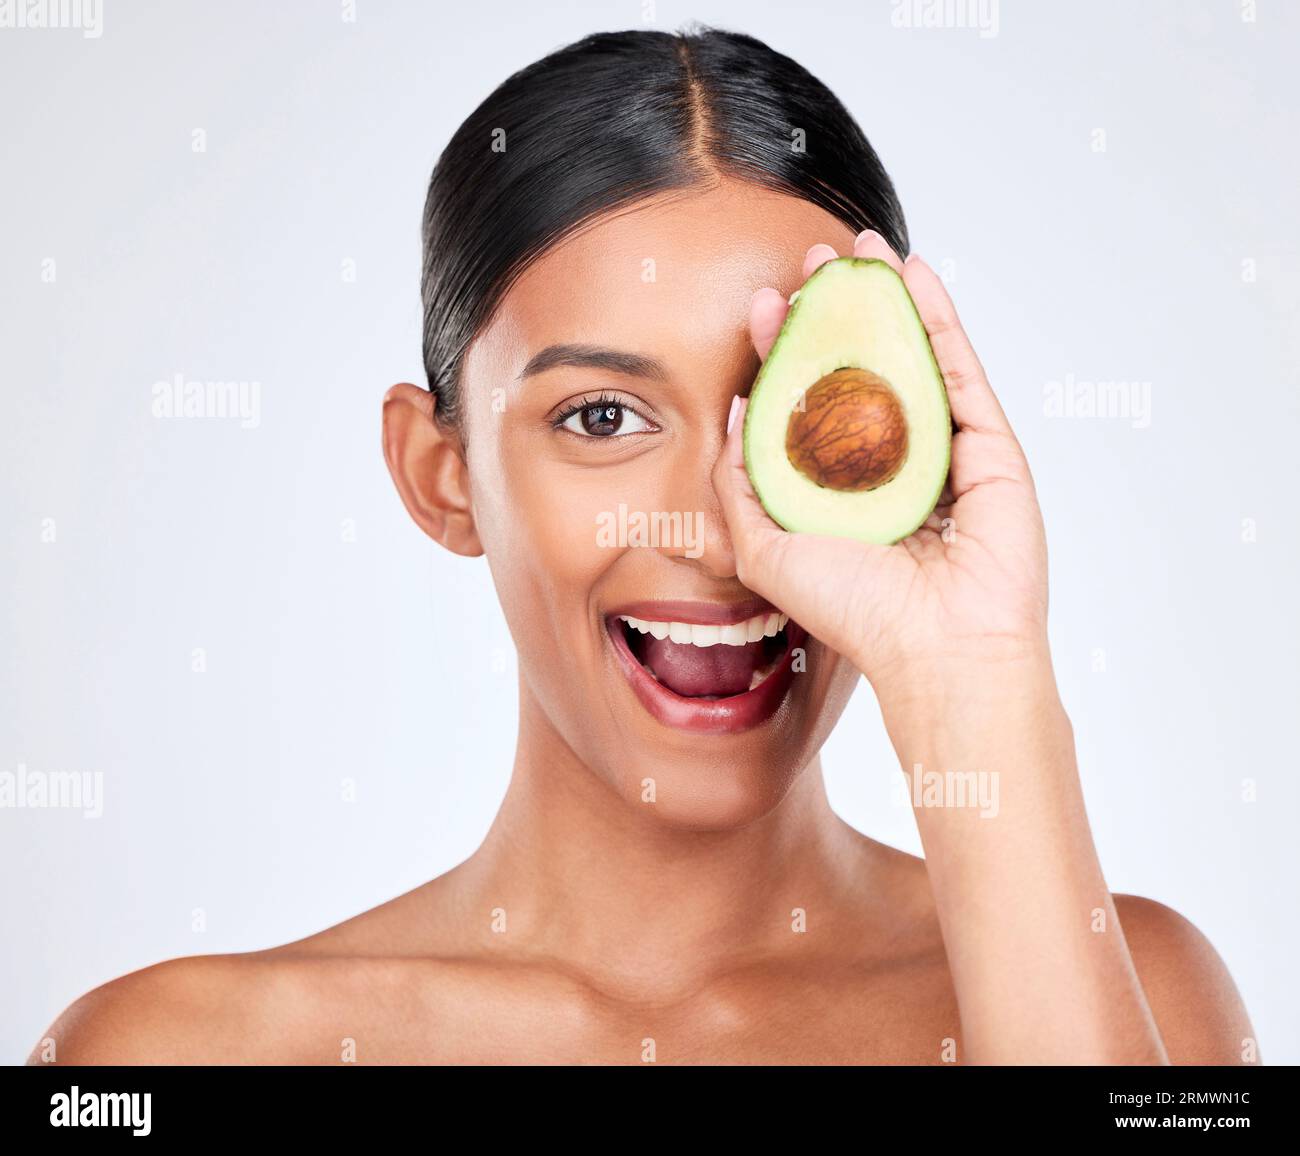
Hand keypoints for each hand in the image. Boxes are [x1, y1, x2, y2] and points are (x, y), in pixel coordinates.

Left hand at [713, 231, 1049, 694]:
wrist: (937, 649)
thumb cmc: (853, 610)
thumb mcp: (764, 548)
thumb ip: (741, 480)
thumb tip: (739, 409)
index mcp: (840, 488)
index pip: (808, 403)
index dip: (785, 352)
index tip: (762, 308)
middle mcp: (891, 465)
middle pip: (862, 369)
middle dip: (835, 312)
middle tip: (812, 264)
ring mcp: (944, 451)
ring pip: (912, 357)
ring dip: (886, 298)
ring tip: (858, 250)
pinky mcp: (989, 444)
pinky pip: (958, 367)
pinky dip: (937, 316)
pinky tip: (912, 274)